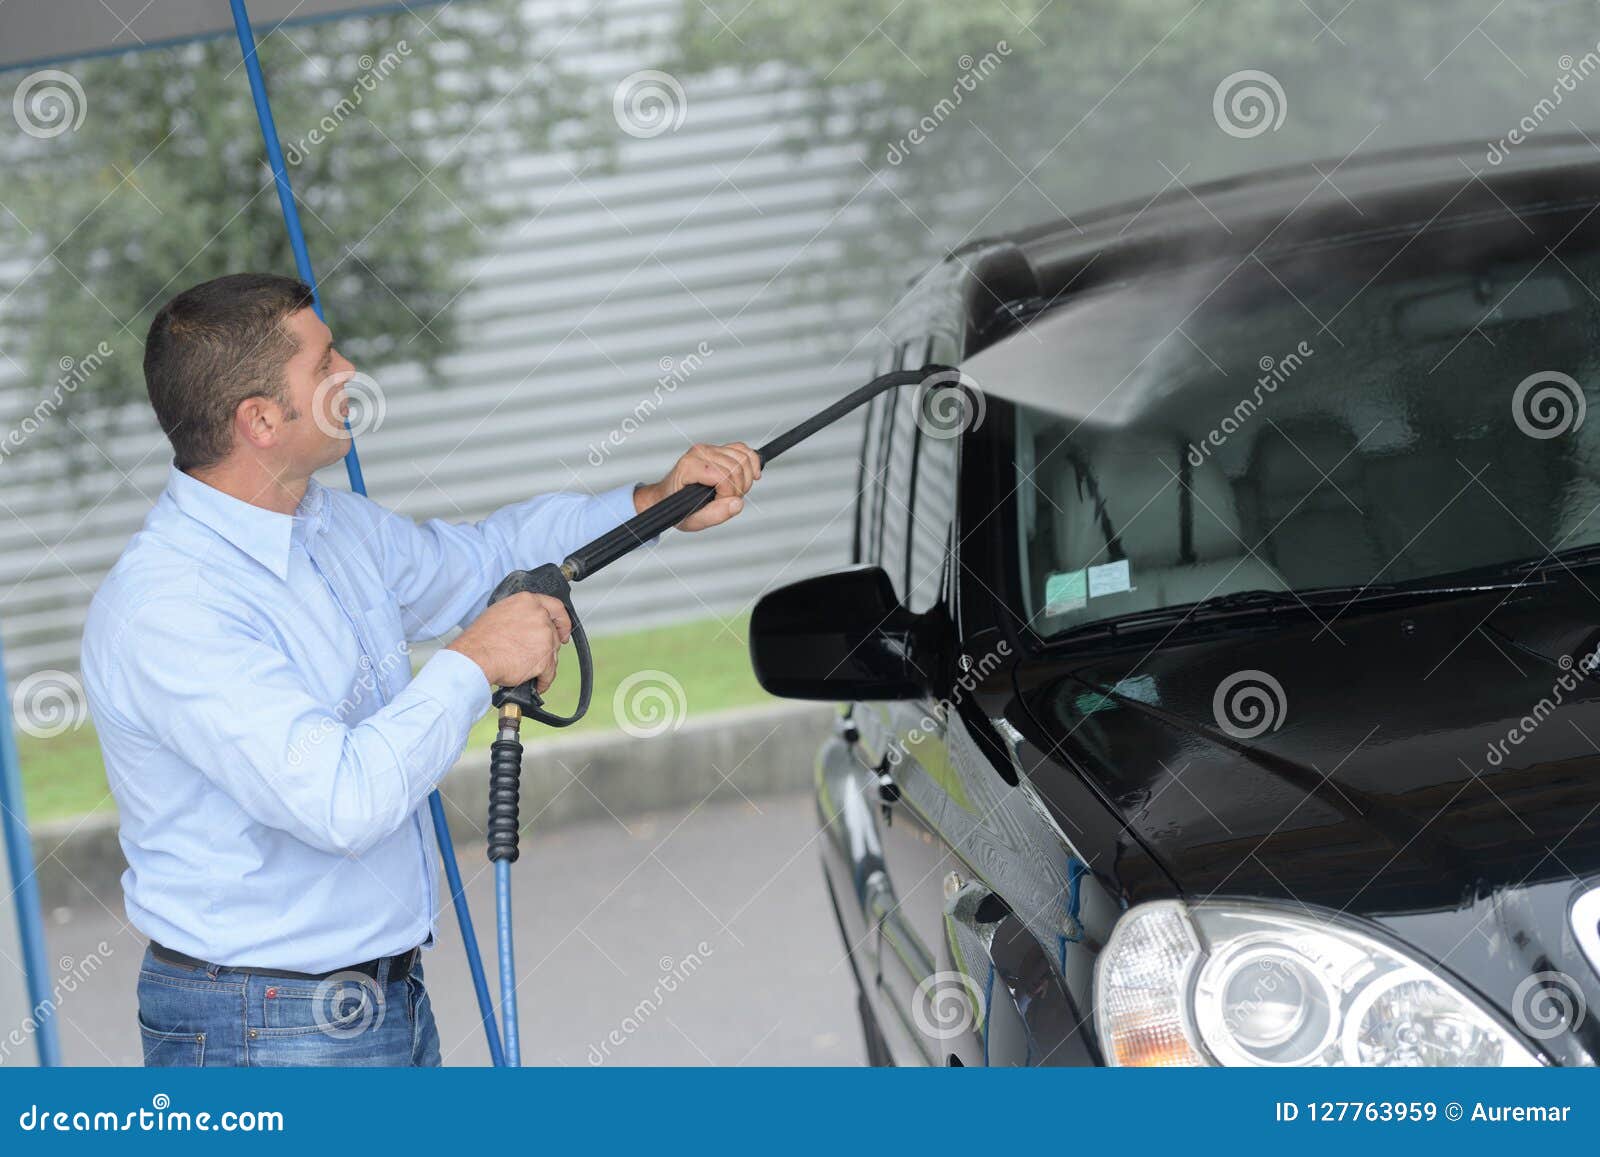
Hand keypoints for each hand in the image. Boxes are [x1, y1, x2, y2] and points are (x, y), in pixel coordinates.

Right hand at [447, 592, 571, 690]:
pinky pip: (549, 673)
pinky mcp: (544, 659)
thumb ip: (520, 615)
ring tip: (530, 671)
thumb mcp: (500, 613)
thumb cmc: (480, 639)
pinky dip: (543, 680)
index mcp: (528, 602)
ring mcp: (544, 637)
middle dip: (547, 647)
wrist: (475, 657)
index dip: (562, 621)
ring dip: (543, 664)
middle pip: (553, 634)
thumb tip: (527, 625)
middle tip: (536, 655)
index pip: (556, 607)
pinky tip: (535, 683)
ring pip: (552, 654)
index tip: (563, 632)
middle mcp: (540, 616)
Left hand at [633, 441, 761, 530]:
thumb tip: (738, 503)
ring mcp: (709, 449)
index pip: (724, 477)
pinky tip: (752, 475)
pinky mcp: (718, 449)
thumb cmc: (676, 508)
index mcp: (689, 467)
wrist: (667, 496)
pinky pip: (743, 450)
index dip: (728, 494)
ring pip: (743, 458)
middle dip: (739, 488)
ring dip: (746, 479)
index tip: (719, 503)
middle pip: (737, 467)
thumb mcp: (692, 520)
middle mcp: (699, 452)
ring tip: (734, 491)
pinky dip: (752, 462)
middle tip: (727, 500)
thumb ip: (715, 515)